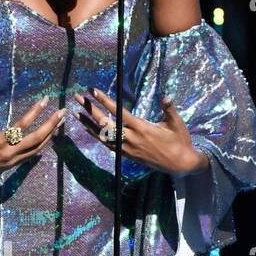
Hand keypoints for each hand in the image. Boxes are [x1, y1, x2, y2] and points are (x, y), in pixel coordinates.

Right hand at [0, 87, 65, 183]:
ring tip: (60, 123)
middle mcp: (9, 152)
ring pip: (37, 148)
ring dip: (50, 135)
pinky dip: (42, 145)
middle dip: (51, 124)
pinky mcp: (12, 165)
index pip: (23, 124)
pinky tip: (49, 137)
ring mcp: (13, 160)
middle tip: (62, 112)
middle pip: (37, 138)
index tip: (45, 100)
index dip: (35, 111)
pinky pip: (31, 155)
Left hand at [73, 89, 209, 175]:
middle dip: (90, 109)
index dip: (105, 101)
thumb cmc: (179, 140)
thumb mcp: (176, 123)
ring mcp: (127, 148)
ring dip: (88, 123)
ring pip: (102, 135)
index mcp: (142, 128)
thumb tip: (166, 97)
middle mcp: (131, 139)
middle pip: (105, 123)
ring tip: (75, 113)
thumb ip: (169, 109)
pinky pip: (107, 144)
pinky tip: (87, 128)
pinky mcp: (126, 155)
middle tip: (78, 97)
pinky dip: (96, 136)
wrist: (179, 164)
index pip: (119, 112)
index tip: (93, 91)